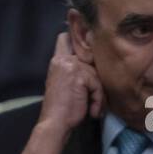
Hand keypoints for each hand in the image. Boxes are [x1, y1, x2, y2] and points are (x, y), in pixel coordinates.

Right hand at [21, 33, 104, 153]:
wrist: (54, 124)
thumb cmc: (61, 109)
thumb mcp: (65, 84)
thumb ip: (74, 70)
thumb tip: (92, 63)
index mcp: (56, 61)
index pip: (64, 38)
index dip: (75, 34)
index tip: (81, 29)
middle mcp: (62, 59)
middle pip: (88, 54)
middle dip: (95, 74)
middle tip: (94, 94)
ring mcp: (71, 66)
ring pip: (96, 73)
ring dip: (98, 92)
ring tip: (92, 108)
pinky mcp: (79, 75)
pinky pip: (98, 85)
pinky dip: (98, 100)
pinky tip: (92, 111)